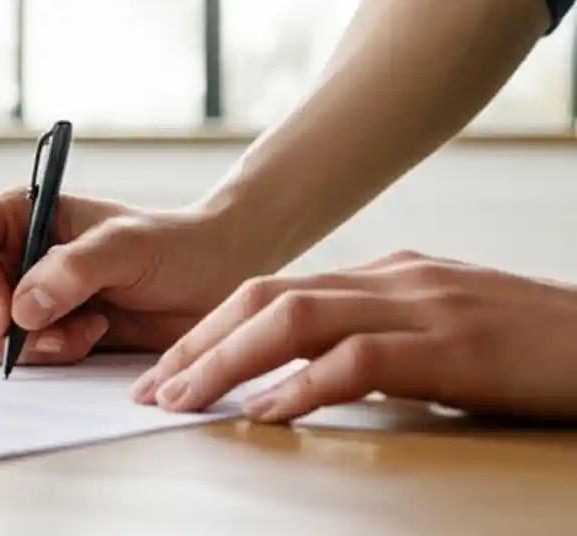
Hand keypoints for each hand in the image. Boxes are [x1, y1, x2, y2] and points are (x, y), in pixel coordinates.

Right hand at [0, 189, 257, 365]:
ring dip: (28, 348)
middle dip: (1, 329)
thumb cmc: (173, 247)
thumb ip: (72, 270)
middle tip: (57, 336)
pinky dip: (44, 361)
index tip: (9, 314)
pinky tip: (88, 341)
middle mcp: (9, 255)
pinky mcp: (37, 335)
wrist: (209, 285)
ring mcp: (18, 299)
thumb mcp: (127, 246)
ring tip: (86, 333)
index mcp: (18, 216)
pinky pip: (11, 359)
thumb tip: (20, 310)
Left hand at [132, 250, 576, 421]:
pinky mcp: (453, 347)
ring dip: (228, 361)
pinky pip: (358, 361)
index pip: (274, 291)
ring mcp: (422, 307)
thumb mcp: (443, 331)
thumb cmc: (533, 348)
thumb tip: (309, 374)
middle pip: (267, 297)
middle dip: (200, 343)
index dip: (213, 329)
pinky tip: (265, 413)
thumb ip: (378, 338)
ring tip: (184, 400)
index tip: (170, 369)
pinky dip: (302, 387)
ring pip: (295, 320)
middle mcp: (392, 279)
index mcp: (386, 274)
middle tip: (153, 387)